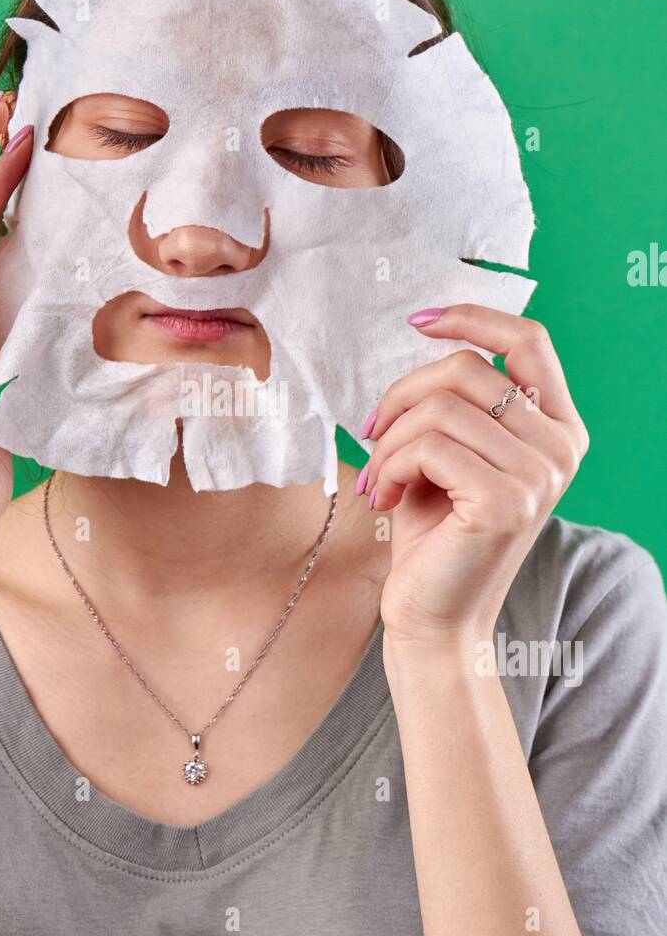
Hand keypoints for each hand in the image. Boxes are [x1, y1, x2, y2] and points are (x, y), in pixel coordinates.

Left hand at [358, 304, 588, 646]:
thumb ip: (459, 401)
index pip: (529, 340)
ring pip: (441, 408)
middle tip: (373, 435)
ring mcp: (540, 476)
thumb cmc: (436, 535)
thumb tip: (430, 331)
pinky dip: (391, 466)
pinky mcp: (506, 502)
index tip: (420, 321)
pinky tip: (384, 497)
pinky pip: (429, 446)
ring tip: (379, 477)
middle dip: (402, 395)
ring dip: (391, 441)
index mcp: (558, 428)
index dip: (473, 317)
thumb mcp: (453, 453)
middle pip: (467, 369)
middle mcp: (562, 448)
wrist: (434, 618)